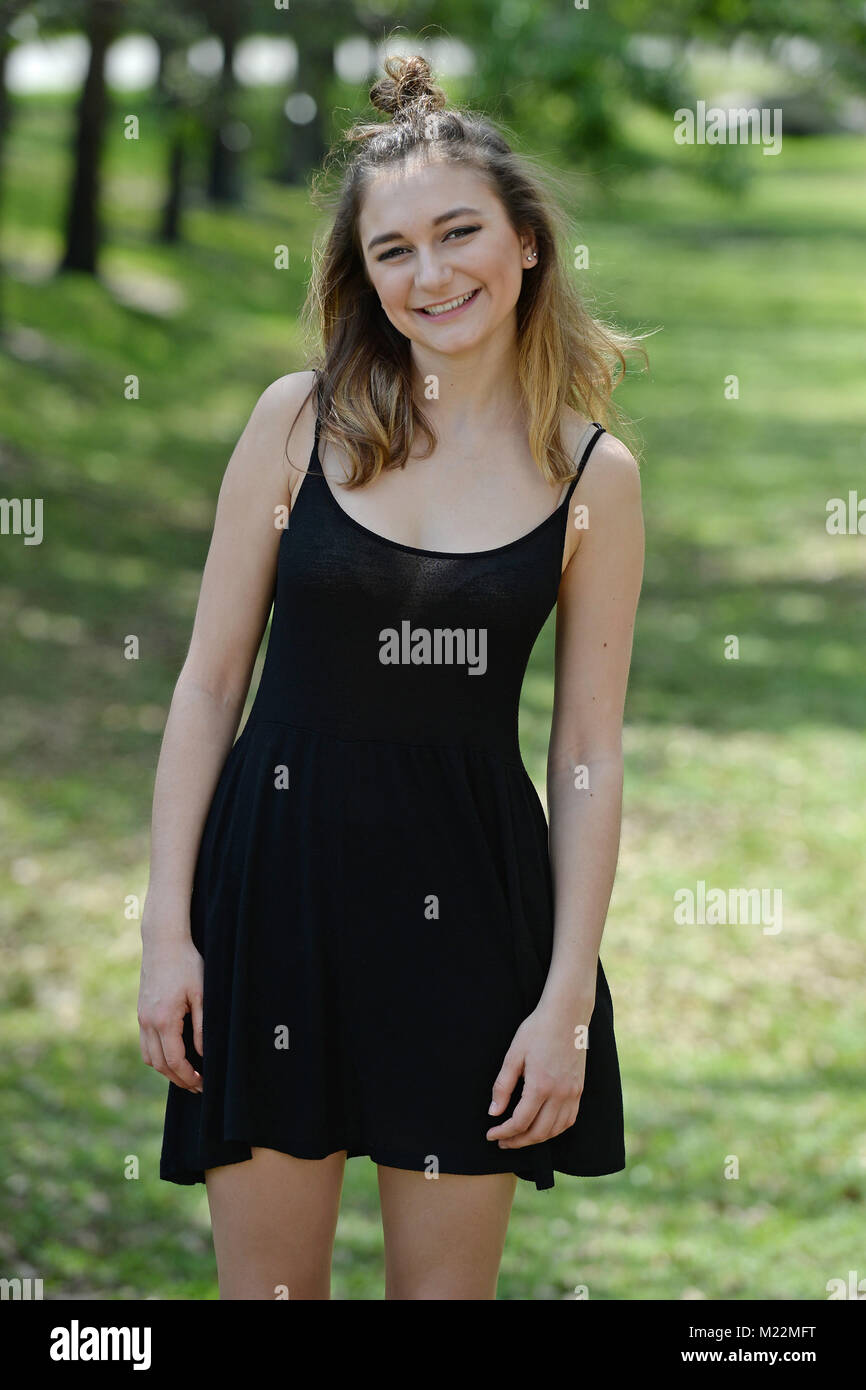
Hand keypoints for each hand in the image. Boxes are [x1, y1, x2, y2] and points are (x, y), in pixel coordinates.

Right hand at [137, 931, 203, 1093]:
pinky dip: (157, 1057)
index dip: (189, 1076)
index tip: (203, 1083)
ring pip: (149, 1057)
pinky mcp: (141, 1012)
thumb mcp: (201, 994)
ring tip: (186, 1075)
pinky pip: (145, 1044)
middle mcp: (148, 1022)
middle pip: (160, 1064)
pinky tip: (173, 1056)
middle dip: (179, 1079)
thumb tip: (203, 1054)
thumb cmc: (186, 964)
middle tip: (198, 1086)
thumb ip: (202, 1026)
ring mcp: (142, 1018)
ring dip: (166, 1070)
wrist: (163, 942)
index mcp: (164, 1019)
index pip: (175, 1060)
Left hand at [485, 994, 592, 1148]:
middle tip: (502, 1141)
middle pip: (538, 1132)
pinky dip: (554, 1130)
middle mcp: (560, 1094)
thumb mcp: (514, 1055)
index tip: (491, 1135)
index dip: (504, 1132)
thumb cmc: (537, 1030)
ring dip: (536, 1139)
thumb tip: (494, 1113)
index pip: (520, 1122)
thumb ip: (502, 1086)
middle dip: (517, 1141)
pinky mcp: (579, 1089)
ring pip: (555, 1130)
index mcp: (541, 1086)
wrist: (567, 1015)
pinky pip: (568, 1120)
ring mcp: (573, 1093)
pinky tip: (542, 1128)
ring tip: (519, 1137)